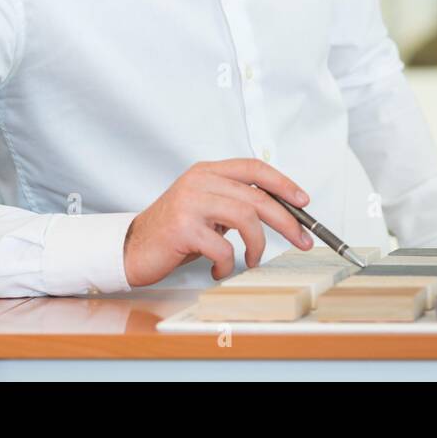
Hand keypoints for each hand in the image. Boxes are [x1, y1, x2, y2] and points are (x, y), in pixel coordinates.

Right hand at [123, 159, 313, 286]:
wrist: (133, 248)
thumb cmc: (174, 231)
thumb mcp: (208, 208)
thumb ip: (236, 202)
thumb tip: (281, 211)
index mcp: (208, 172)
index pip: (254, 168)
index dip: (283, 183)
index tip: (303, 202)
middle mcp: (199, 181)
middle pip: (257, 196)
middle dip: (287, 221)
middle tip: (302, 239)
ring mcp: (190, 203)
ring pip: (246, 218)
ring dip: (258, 245)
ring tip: (252, 259)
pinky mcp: (182, 228)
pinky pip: (223, 246)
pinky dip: (229, 263)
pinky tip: (219, 268)